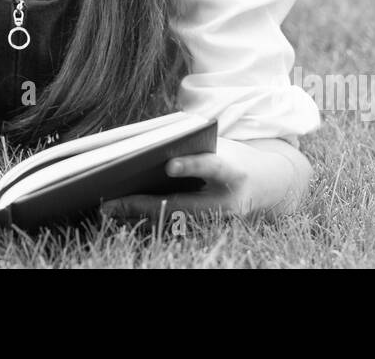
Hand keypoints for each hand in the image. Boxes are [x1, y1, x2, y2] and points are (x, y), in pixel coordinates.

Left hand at [99, 137, 309, 224]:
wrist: (266, 184)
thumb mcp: (217, 144)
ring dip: (139, 217)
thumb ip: (188, 142)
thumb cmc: (232, 156)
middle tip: (110, 203)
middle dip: (144, 205)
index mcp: (232, 171)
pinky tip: (122, 214)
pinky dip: (147, 221)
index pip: (212, 167)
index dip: (193, 166)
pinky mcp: (209, 231)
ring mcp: (217, 222)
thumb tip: (142, 142)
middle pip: (181, 206)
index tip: (169, 165)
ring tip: (108, 208)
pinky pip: (174, 228)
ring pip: (173, 222)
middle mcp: (226, 203)